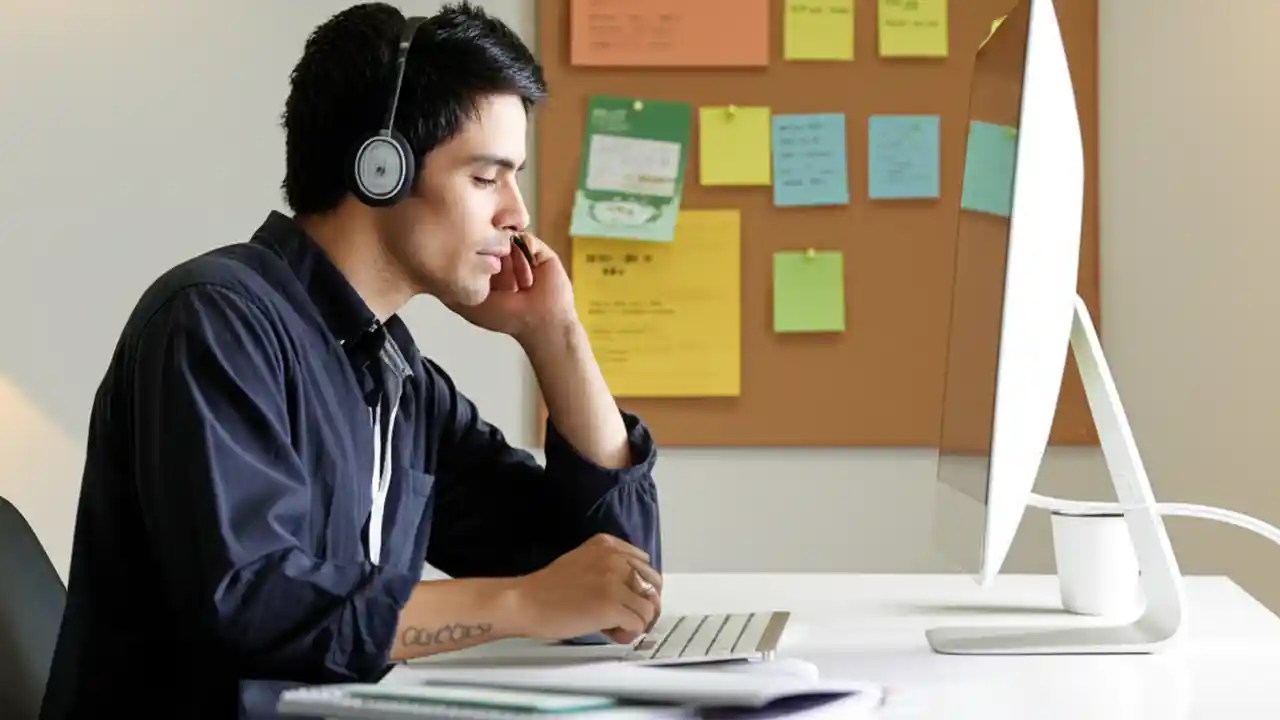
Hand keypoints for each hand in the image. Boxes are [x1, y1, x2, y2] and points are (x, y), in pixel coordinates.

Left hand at [449, 232, 576, 344]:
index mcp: (485, 269)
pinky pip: (525, 239)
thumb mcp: (468, 303)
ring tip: (518, 286)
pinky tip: (528, 279)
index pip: (470, 248)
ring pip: (504, 238)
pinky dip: (523, 258)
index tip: (474, 272)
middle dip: (490, 256)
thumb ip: (451, 285)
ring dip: (509, 262)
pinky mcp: (537, 250)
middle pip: (486, 240)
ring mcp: (519, 252)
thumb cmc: (506, 317)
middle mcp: (501, 259)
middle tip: (499, 282)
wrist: (541, 320)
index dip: (469, 256)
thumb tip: (436, 263)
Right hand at [510, 533, 662, 644]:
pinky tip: (611, 632)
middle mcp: (615, 558)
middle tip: (625, 617)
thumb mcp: (584, 562)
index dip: (639, 587)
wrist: (525, 602)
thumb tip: (635, 594)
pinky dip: (629, 632)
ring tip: (615, 627)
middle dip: (644, 604)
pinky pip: (639, 623)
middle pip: (653, 584)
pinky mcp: (612, 605)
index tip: (625, 600)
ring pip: (649, 607)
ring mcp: (614, 581)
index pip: (644, 565)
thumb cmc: (549, 588)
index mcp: (608, 544)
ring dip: (636, 621)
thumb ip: (609, 568)